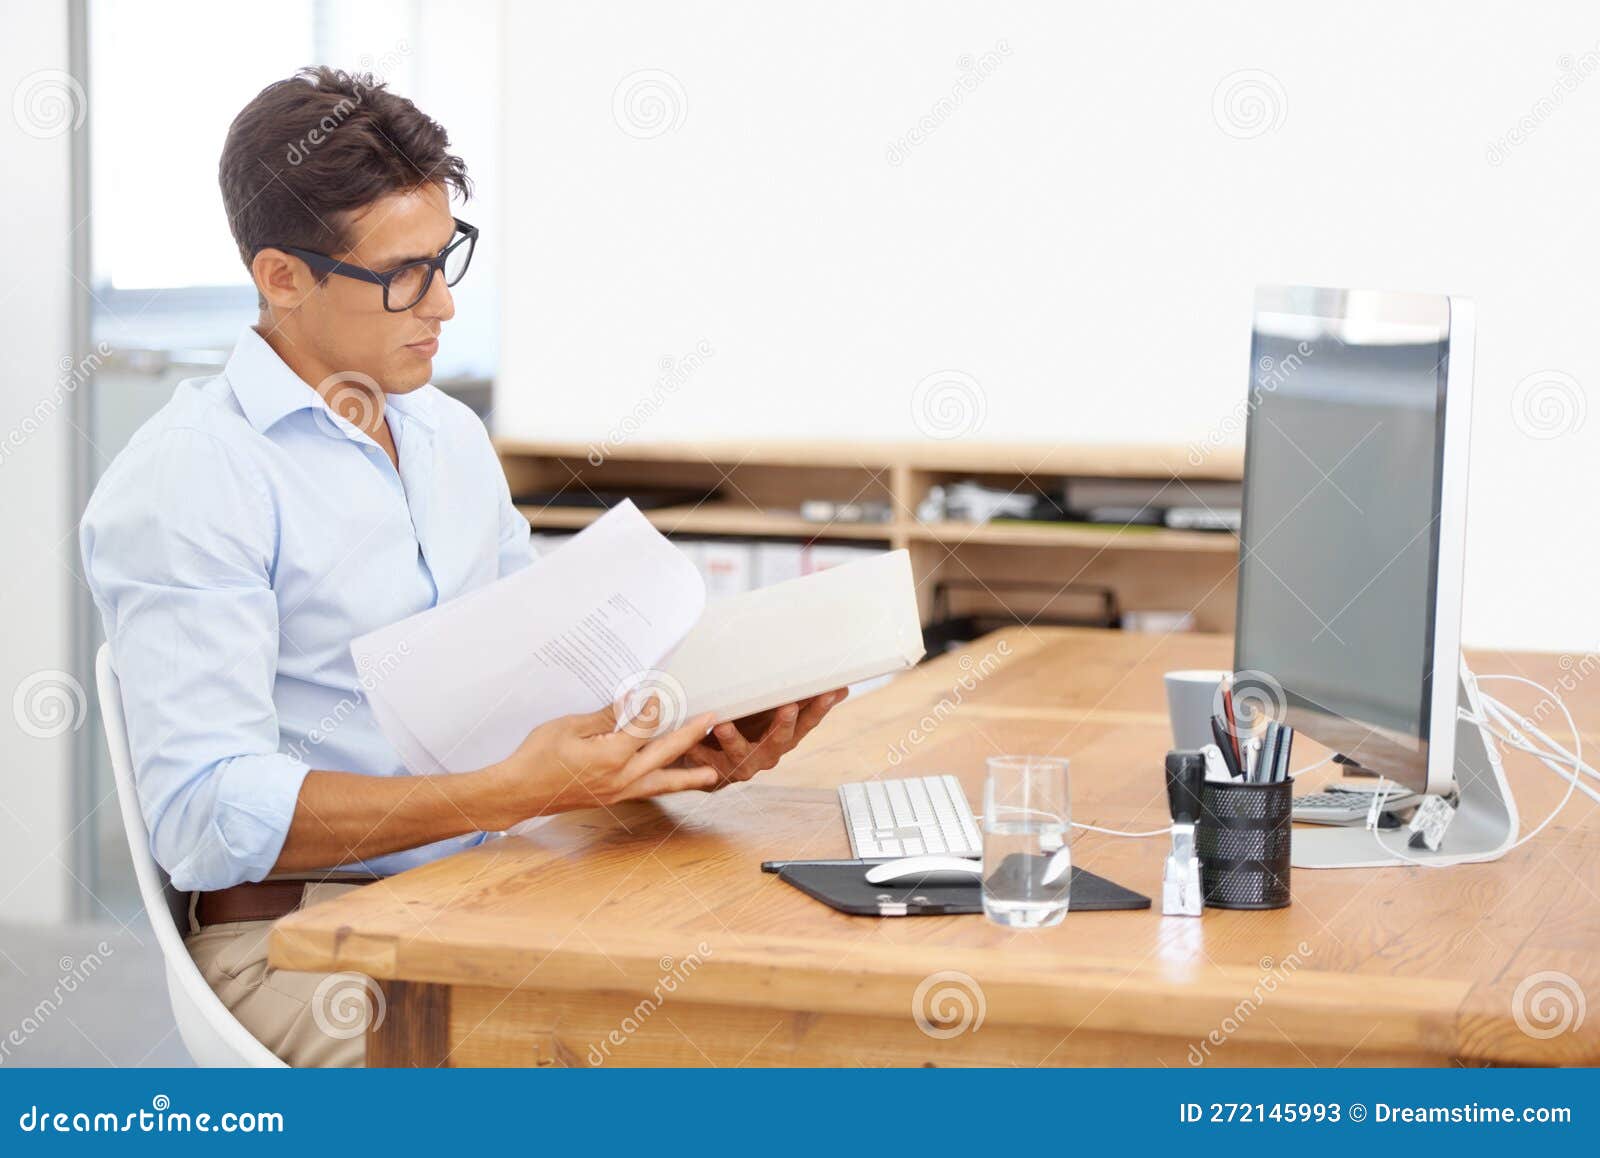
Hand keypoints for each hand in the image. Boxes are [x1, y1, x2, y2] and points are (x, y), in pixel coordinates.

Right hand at [486, 698, 717, 824]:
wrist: (519, 792)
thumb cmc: (537, 757)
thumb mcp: (569, 727)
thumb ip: (605, 717)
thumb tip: (630, 702)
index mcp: (611, 756)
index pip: (644, 727)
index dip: (652, 708)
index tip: (656, 694)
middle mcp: (621, 777)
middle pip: (665, 753)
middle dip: (690, 735)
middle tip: (712, 720)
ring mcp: (618, 792)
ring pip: (662, 782)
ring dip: (688, 776)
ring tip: (712, 773)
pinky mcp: (612, 798)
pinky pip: (647, 791)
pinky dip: (664, 785)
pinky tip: (674, 781)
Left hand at [683, 688, 847, 788]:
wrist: (711, 766)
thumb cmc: (748, 731)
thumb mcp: (774, 715)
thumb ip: (801, 702)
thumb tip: (842, 688)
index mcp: (786, 738)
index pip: (808, 722)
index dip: (820, 709)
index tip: (831, 691)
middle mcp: (769, 754)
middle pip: (780, 741)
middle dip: (784, 724)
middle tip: (788, 707)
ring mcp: (743, 765)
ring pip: (741, 754)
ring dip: (733, 740)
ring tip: (722, 725)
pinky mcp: (717, 772)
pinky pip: (706, 760)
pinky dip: (698, 750)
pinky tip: (689, 742)